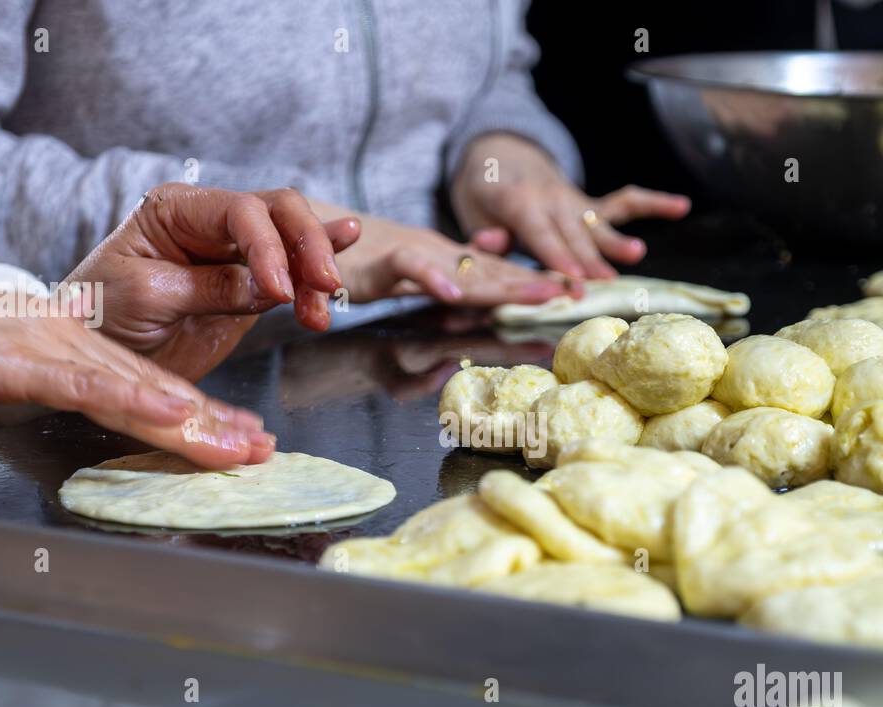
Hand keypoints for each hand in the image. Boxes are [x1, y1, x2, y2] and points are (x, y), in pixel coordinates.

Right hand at [0, 260, 273, 468]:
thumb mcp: (8, 363)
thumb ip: (54, 380)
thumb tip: (90, 400)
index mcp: (75, 346)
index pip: (153, 386)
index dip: (203, 414)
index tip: (244, 438)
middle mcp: (77, 344)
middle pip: (160, 390)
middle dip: (217, 425)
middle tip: (265, 451)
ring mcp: (53, 350)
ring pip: (140, 389)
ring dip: (196, 421)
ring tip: (242, 445)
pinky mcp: (21, 361)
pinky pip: (89, 384)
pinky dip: (134, 399)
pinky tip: (173, 413)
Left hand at [67, 183, 359, 380]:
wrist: (93, 355)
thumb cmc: (100, 314)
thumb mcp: (147, 296)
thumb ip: (211, 287)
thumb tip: (272, 286)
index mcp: (177, 209)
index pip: (240, 212)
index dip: (269, 247)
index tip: (279, 292)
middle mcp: (211, 222)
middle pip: (278, 213)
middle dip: (307, 248)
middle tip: (324, 288)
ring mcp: (234, 254)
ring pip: (293, 241)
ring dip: (315, 273)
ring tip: (323, 310)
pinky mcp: (250, 288)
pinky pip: (291, 268)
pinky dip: (320, 257)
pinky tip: (348, 236)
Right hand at [304, 203, 577, 306]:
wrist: (306, 233)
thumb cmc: (360, 259)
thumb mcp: (410, 271)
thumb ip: (444, 274)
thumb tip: (481, 265)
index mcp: (444, 263)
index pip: (496, 276)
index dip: (532, 284)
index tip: (571, 295)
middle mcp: (436, 256)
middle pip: (492, 274)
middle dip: (534, 284)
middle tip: (576, 294)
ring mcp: (412, 256)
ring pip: (464, 269)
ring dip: (504, 281)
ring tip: (540, 293)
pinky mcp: (380, 260)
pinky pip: (409, 266)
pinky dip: (430, 279)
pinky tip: (453, 296)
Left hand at [450, 132, 691, 278]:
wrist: (501, 155)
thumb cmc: (485, 193)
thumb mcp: (473, 208)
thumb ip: (485, 230)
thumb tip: (493, 242)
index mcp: (520, 202)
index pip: (541, 237)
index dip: (558, 260)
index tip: (573, 282)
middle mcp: (553, 200)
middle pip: (573, 236)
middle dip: (588, 262)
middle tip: (602, 286)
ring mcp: (575, 202)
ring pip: (598, 226)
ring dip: (615, 242)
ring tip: (636, 253)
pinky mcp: (591, 206)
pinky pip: (625, 203)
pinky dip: (654, 202)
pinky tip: (681, 206)